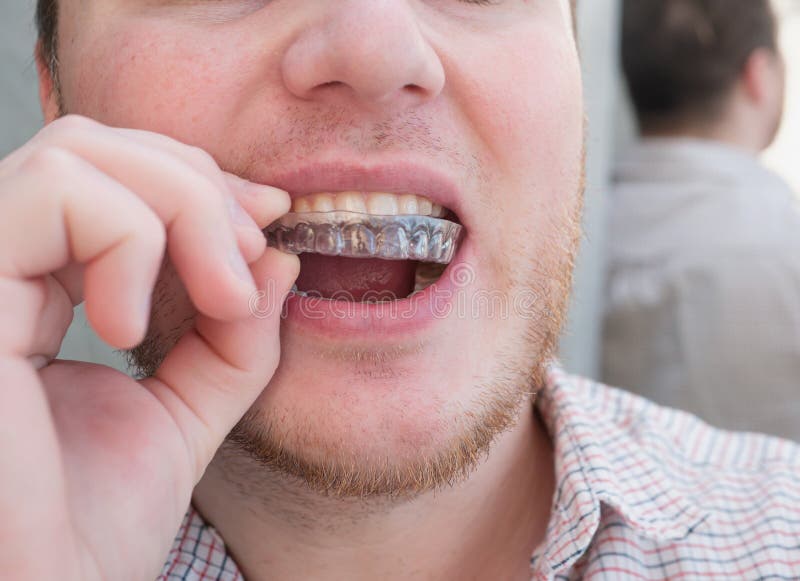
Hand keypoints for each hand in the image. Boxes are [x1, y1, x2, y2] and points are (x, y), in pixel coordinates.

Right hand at [0, 115, 298, 580]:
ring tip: (218, 297)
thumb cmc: (90, 531)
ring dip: (181, 207)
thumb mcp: (184, 415)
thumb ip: (230, 339)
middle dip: (198, 187)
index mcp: (30, 296)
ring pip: (77, 155)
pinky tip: (129, 327)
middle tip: (252, 251)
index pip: (109, 182)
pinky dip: (128, 238)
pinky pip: (54, 193)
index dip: (197, 183)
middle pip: (95, 148)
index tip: (268, 220)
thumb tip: (277, 254)